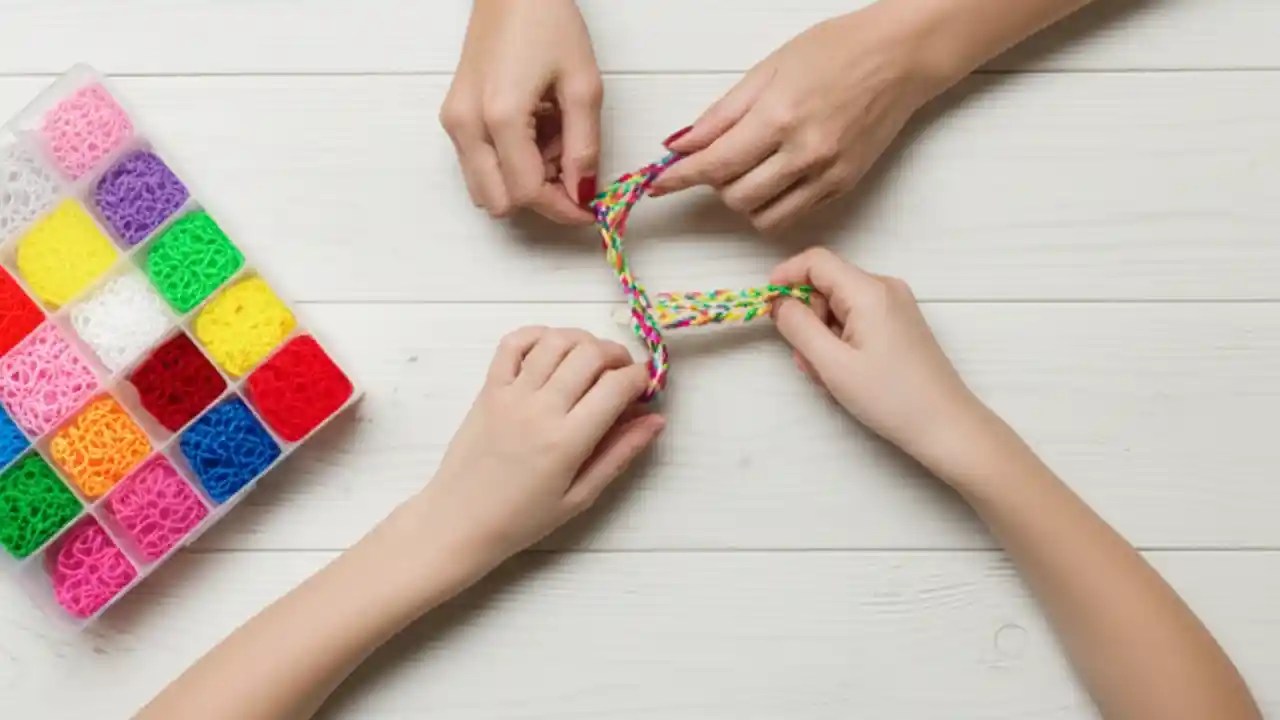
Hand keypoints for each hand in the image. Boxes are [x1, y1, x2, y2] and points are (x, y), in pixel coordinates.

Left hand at [423, 327, 664, 564]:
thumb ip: (620, 454)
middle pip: (590, 354)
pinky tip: (553, 350)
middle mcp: (540, 408)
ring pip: (556, 340)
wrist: (460, 520)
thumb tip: (656, 420)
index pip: (616, 386)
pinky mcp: (488, 388)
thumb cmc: (522, 517)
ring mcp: (511, 394)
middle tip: (622, 373)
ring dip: (583, 341)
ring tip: (591, 361)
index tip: (646, 386)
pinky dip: (538, 335)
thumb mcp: (581, 496)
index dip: (641, 378)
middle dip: (617, 355)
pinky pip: (513, 343)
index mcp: (567, 440)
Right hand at [439, 0, 601, 223]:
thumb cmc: (547, 22)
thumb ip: (583, 146)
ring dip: (522, 182)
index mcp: (500, 117)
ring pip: (486, 189)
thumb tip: (583, 192)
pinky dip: (509, 164)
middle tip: (573, 172)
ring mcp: (454, 122)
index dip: (563, 209)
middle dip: (541, 198)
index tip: (589, 210)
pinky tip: (535, 132)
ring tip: (553, 143)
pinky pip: (479, 165)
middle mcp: (466, 125)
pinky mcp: (453, 117)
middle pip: (500, 201)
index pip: (528, 192)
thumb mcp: (582, 85)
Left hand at [650, 4, 946, 231]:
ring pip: (762, 216)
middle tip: (720, 158)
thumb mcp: (768, 70)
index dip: (680, 178)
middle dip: (716, 183)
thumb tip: (681, 144)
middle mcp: (804, 153)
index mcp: (780, 117)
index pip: (715, 163)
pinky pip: (793, 215)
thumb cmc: (837, 51)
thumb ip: (722, 114)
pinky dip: (773, 204)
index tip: (658, 185)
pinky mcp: (843, 186)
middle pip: (735, 196)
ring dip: (744, 200)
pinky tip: (776, 177)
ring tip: (751, 168)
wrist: (901, 57)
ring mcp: (827, 175)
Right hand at [770, 248, 992, 478]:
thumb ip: (799, 327)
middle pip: (827, 285)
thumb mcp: (832, 364)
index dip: (785, 276)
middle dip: (808, 319)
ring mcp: (896, 306)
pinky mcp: (900, 324)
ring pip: (840, 307)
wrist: (945, 425)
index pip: (816, 261)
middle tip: (808, 361)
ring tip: (831, 377)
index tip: (766, 306)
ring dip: (823, 337)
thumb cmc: (889, 396)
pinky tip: (847, 375)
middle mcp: (885, 288)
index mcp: (869, 290)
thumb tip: (778, 302)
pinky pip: (858, 320)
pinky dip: (842, 342)